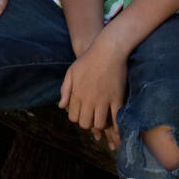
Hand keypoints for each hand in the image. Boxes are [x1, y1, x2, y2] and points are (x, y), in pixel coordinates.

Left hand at [58, 33, 126, 150]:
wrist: (108, 49)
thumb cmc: (88, 59)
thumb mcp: (71, 72)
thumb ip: (65, 90)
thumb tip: (61, 107)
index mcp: (77, 94)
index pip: (73, 117)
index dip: (77, 118)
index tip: (82, 114)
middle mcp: (88, 100)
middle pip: (85, 123)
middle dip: (88, 124)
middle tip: (92, 119)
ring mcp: (103, 100)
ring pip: (100, 124)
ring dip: (101, 125)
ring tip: (103, 121)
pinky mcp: (117, 98)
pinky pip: (116, 118)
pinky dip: (116, 127)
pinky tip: (117, 129)